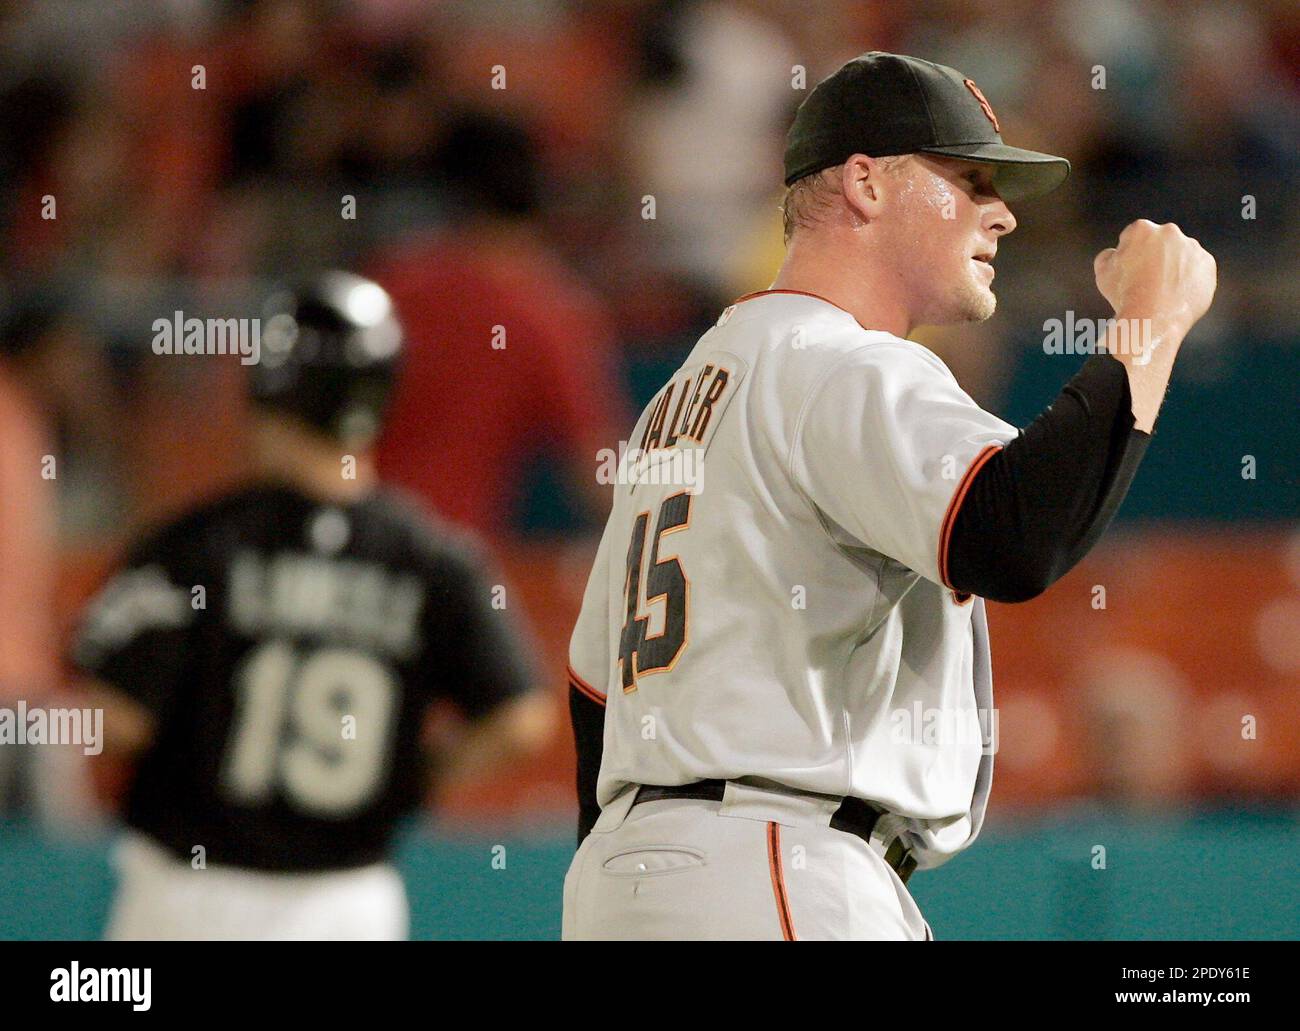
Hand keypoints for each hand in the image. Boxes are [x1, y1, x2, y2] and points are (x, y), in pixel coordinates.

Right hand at [1093, 220, 1216, 334]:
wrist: (1153, 318)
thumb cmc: (1124, 295)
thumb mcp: (1102, 272)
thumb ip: (1108, 255)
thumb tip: (1115, 253)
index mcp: (1142, 229)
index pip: (1134, 237)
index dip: (1129, 256)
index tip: (1128, 272)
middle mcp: (1170, 232)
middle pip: (1160, 243)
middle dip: (1154, 257)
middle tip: (1145, 282)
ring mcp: (1192, 247)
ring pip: (1181, 256)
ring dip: (1173, 268)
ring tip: (1162, 293)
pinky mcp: (1208, 265)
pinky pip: (1197, 271)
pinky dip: (1189, 281)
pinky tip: (1176, 296)